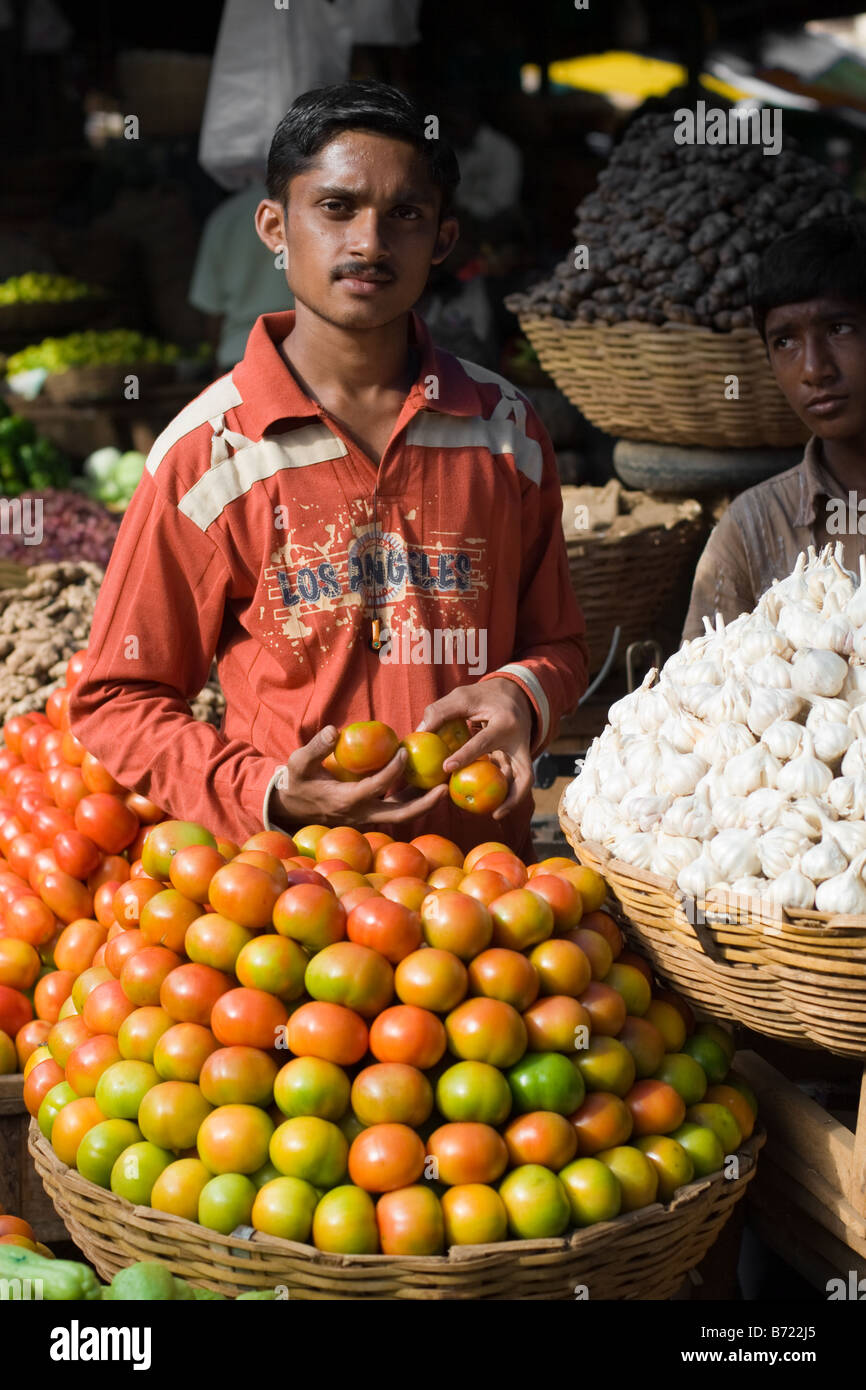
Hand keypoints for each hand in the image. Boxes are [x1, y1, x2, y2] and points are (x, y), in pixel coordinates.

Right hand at [269, 726, 448, 830]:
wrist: (292, 807)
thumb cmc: (297, 782)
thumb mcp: (298, 763)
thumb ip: (316, 747)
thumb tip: (335, 730)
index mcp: (347, 800)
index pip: (377, 787)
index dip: (393, 770)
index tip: (405, 750)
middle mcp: (362, 813)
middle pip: (401, 814)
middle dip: (424, 803)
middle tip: (444, 786)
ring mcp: (367, 817)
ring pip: (402, 814)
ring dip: (423, 801)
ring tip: (442, 783)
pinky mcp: (370, 814)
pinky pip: (396, 809)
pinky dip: (411, 798)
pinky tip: (423, 781)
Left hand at [417, 677, 533, 819]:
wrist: (515, 693)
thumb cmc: (484, 696)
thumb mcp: (462, 696)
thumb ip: (441, 711)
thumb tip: (419, 731)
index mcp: (504, 722)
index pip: (484, 743)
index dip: (465, 756)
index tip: (446, 767)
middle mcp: (519, 741)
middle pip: (524, 774)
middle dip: (513, 796)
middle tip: (494, 813)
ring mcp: (522, 752)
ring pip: (523, 780)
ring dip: (512, 799)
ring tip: (495, 815)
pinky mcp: (520, 759)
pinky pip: (514, 779)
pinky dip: (504, 792)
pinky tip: (489, 804)